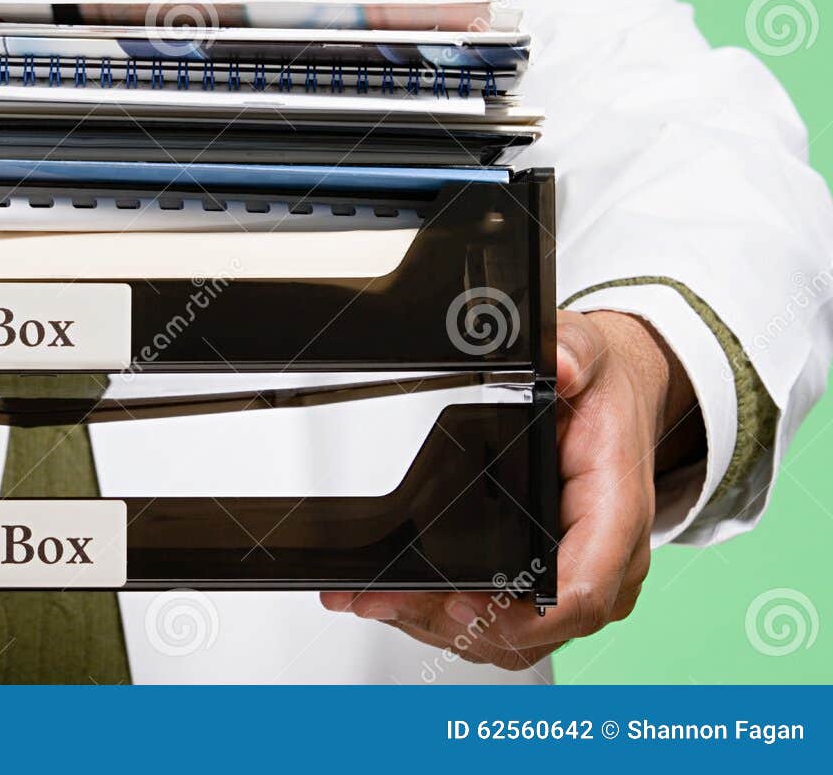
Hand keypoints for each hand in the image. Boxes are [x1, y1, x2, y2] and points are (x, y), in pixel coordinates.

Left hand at [320, 309, 704, 669]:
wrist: (612, 398)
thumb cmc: (604, 393)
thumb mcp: (592, 356)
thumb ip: (576, 355)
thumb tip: (558, 364)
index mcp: (616, 514)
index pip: (582, 592)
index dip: (524, 615)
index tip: (465, 603)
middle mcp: (601, 561)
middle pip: (532, 627)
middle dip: (453, 622)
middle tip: (386, 600)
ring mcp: (572, 578)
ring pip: (510, 636)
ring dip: (436, 625)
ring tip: (374, 601)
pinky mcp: (545, 583)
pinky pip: (500, 621)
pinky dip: (444, 617)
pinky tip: (396, 601)